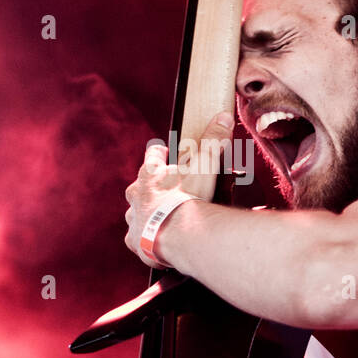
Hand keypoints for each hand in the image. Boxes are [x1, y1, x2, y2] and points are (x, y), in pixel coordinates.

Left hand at [123, 110, 233, 266]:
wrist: (180, 235)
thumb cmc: (190, 197)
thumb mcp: (205, 163)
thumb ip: (214, 139)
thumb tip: (223, 116)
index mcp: (150, 173)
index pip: (151, 154)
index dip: (159, 152)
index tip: (165, 152)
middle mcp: (136, 194)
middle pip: (140, 185)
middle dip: (153, 187)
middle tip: (171, 191)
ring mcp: (134, 218)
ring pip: (136, 212)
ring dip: (148, 213)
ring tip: (164, 218)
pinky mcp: (136, 241)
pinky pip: (137, 238)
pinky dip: (146, 239)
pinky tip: (158, 241)